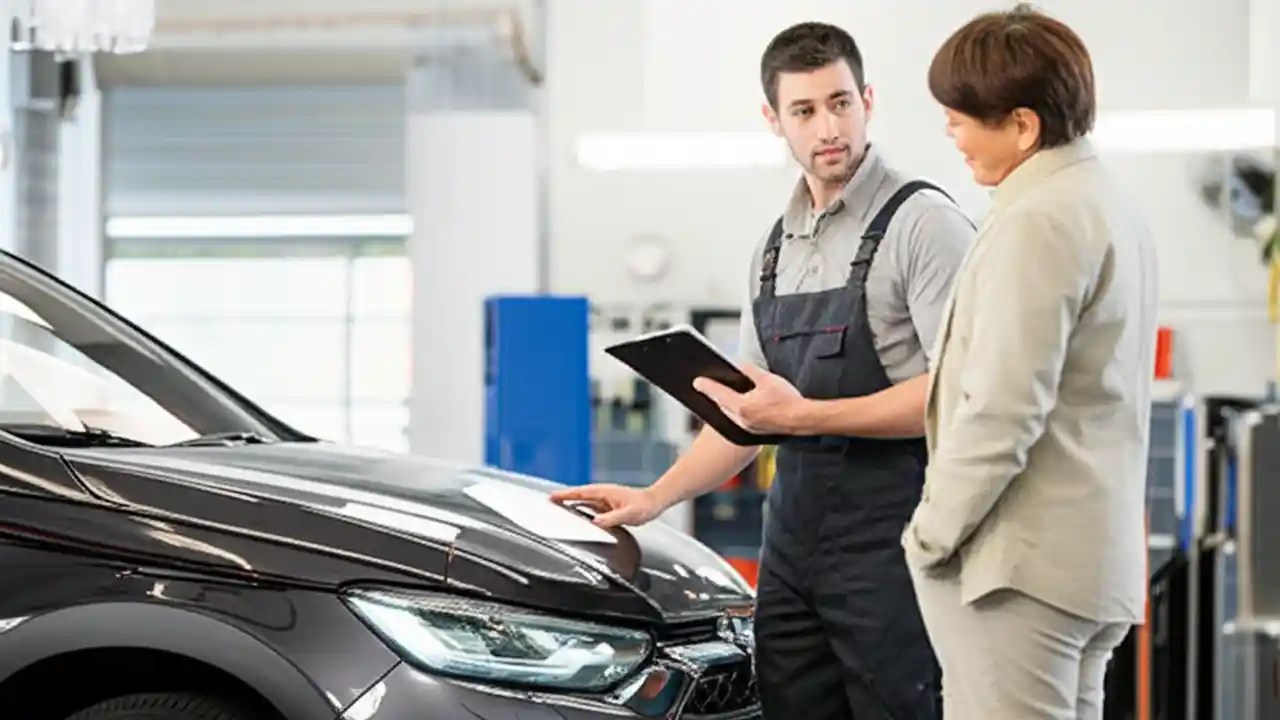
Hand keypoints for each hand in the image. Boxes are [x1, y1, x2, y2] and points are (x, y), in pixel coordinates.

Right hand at [549, 484, 664, 527]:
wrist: (654, 502)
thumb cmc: (644, 506)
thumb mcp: (629, 514)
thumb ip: (612, 518)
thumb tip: (596, 522)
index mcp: (604, 493)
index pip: (580, 493)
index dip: (566, 495)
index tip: (552, 497)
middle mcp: (602, 495)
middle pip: (578, 496)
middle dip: (564, 497)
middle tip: (548, 502)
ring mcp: (604, 500)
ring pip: (583, 501)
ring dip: (571, 503)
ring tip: (557, 508)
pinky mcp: (607, 506)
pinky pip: (590, 508)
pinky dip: (581, 509)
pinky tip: (576, 515)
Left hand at [693, 364, 809, 434]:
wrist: (803, 420)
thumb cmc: (788, 401)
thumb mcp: (768, 379)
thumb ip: (750, 370)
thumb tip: (739, 365)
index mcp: (742, 406)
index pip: (719, 394)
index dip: (707, 386)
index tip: (696, 381)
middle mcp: (741, 419)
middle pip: (722, 405)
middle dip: (714, 395)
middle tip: (706, 385)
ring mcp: (748, 428)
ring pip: (730, 414)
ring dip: (724, 404)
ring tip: (720, 394)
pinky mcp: (755, 432)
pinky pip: (738, 420)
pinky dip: (735, 411)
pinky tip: (738, 405)